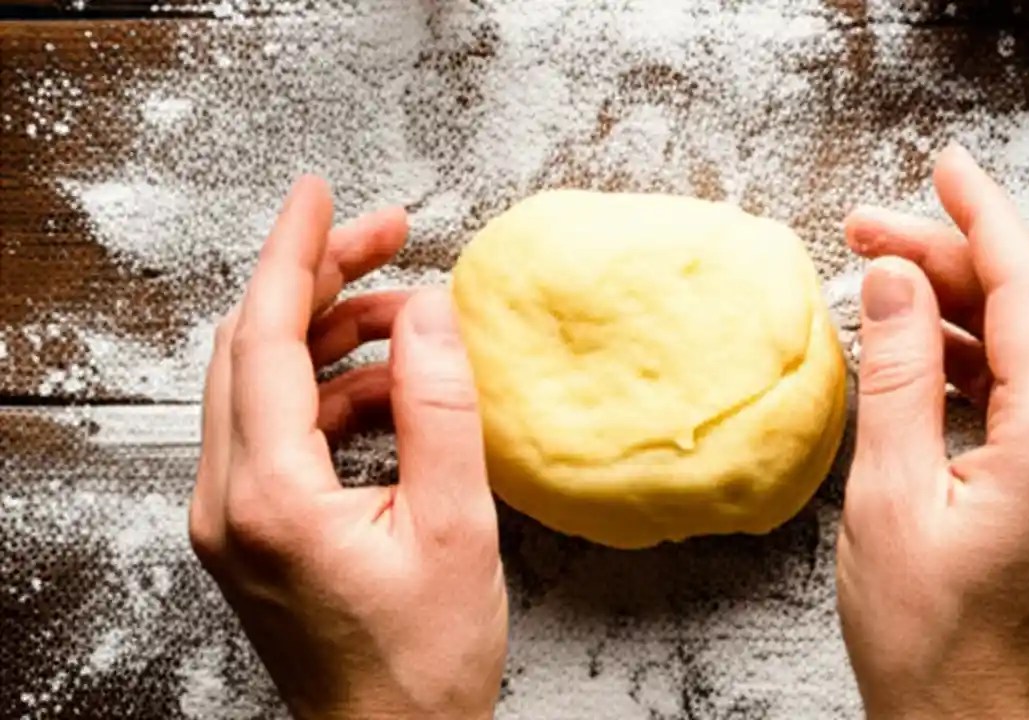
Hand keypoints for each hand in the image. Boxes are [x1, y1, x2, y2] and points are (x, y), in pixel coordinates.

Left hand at [189, 177, 507, 719]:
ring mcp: (231, 517)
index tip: (318, 194)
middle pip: (250, 347)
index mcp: (271, 498)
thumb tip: (429, 310)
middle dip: (317, 281)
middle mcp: (228, 502)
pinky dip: (331, 391)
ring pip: (260, 382)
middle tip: (388, 238)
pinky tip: (394, 391)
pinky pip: (277, 427)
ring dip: (329, 336)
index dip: (293, 253)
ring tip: (409, 318)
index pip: (262, 338)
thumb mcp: (457, 527)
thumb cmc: (425, 662)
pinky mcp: (251, 528)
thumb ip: (440, 408)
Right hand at [836, 146, 1028, 718]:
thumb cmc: (922, 629)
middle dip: (945, 259)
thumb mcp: (889, 493)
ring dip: (951, 305)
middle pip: (1025, 311)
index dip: (979, 220)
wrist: (958, 718)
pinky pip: (1020, 388)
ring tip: (874, 276)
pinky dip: (965, 356)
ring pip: (1022, 345)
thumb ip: (896, 374)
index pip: (1025, 293)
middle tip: (864, 229)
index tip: (944, 166)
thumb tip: (892, 277)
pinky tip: (911, 344)